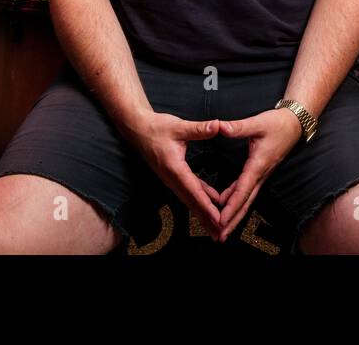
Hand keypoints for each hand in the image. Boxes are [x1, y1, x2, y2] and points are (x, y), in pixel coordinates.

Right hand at [120, 112, 225, 234]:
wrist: (137, 129)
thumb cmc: (156, 127)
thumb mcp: (178, 126)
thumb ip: (199, 129)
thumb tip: (218, 125)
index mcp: (174, 169)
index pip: (194, 191)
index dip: (207, 207)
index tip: (218, 219)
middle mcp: (172, 179)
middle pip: (192, 203)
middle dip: (206, 219)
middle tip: (221, 233)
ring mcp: (172, 179)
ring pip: (191, 199)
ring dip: (204, 212)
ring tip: (217, 226)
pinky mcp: (174, 175)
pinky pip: (189, 190)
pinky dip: (201, 198)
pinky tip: (213, 201)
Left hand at [208, 107, 302, 241]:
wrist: (294, 124)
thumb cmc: (278, 124)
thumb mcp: (257, 123)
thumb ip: (238, 127)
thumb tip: (220, 127)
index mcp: (258, 165)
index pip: (243, 190)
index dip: (231, 206)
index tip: (221, 219)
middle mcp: (261, 174)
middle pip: (245, 203)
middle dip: (233, 221)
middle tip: (219, 236)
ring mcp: (261, 175)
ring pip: (246, 199)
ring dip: (234, 214)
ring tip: (221, 227)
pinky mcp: (260, 172)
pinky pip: (247, 189)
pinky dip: (236, 199)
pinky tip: (225, 203)